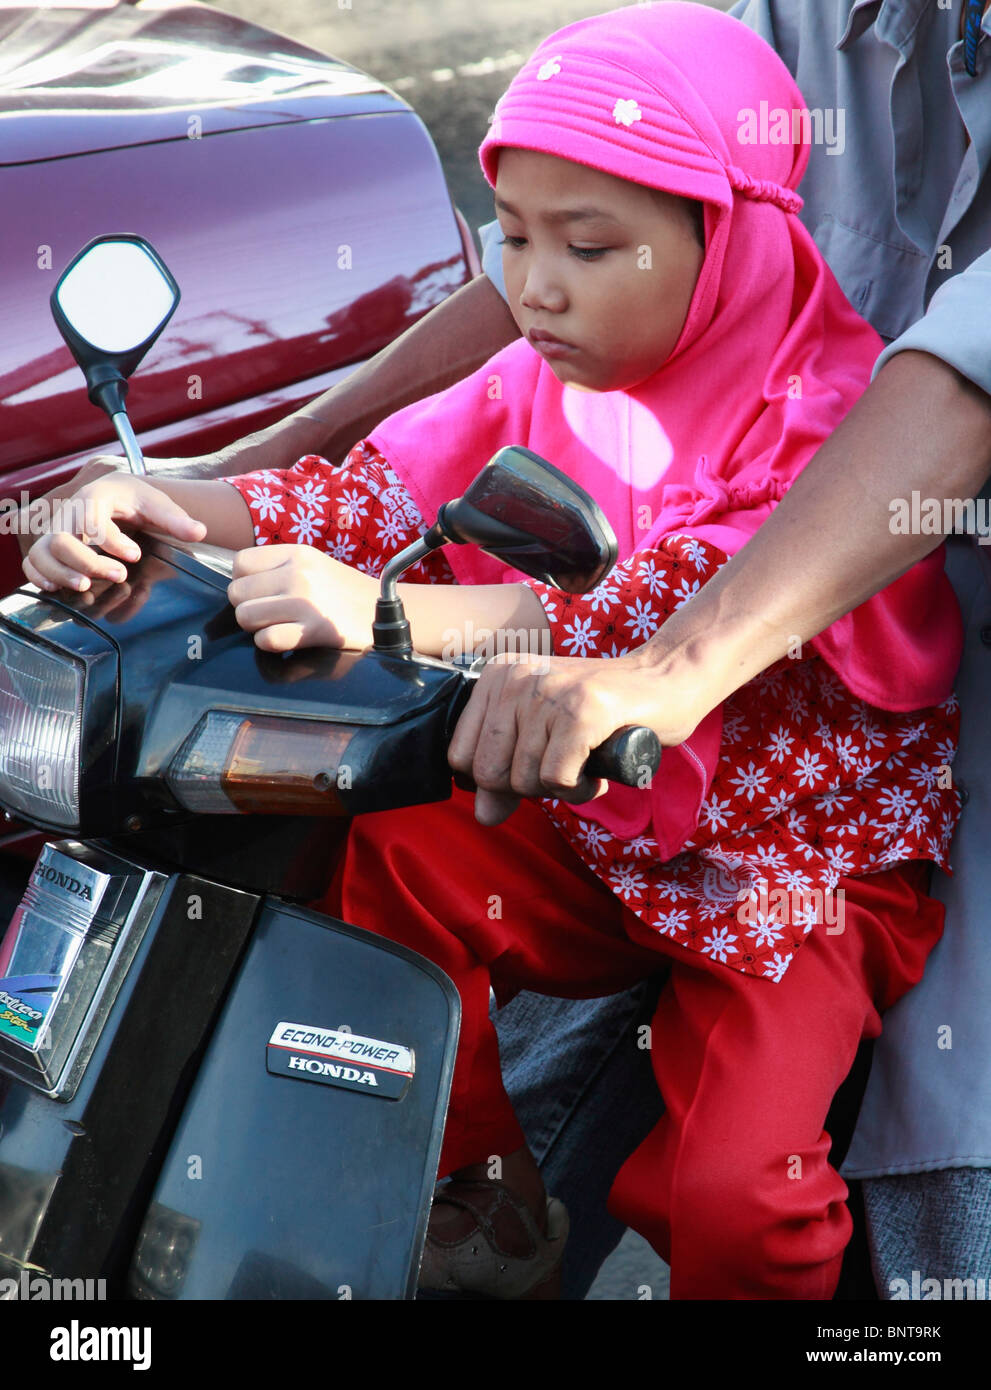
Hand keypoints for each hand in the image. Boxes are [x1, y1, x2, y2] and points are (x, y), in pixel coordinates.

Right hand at [21, 473, 205, 591]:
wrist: (116, 493)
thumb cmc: (136, 499)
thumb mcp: (158, 505)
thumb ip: (177, 520)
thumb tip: (200, 533)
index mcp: (95, 497)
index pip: (93, 521)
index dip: (113, 542)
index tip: (136, 554)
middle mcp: (69, 513)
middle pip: (63, 540)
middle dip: (87, 562)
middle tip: (119, 575)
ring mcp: (56, 531)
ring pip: (43, 553)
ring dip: (61, 573)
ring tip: (85, 587)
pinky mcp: (51, 547)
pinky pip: (33, 562)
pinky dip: (39, 575)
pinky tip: (56, 588)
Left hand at [227, 544, 377, 652]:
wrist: (382, 611)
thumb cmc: (343, 591)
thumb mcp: (313, 564)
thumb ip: (278, 567)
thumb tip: (238, 582)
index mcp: (296, 553)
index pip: (240, 563)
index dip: (244, 582)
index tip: (261, 593)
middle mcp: (298, 573)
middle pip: (237, 593)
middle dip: (248, 607)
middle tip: (270, 614)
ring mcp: (305, 602)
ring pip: (246, 616)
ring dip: (257, 627)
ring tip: (278, 626)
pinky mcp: (314, 630)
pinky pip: (267, 639)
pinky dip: (270, 644)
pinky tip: (285, 640)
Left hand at [448, 647, 701, 825]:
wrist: (668, 679)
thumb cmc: (604, 712)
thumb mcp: (544, 737)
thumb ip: (508, 773)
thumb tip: (483, 816)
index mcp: (496, 677)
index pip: (461, 756)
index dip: (497, 779)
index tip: (535, 765)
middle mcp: (515, 678)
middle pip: (490, 773)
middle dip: (529, 787)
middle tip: (564, 766)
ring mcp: (548, 692)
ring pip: (525, 781)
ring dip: (562, 789)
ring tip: (586, 761)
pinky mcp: (581, 711)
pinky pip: (557, 780)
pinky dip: (581, 790)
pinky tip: (598, 771)